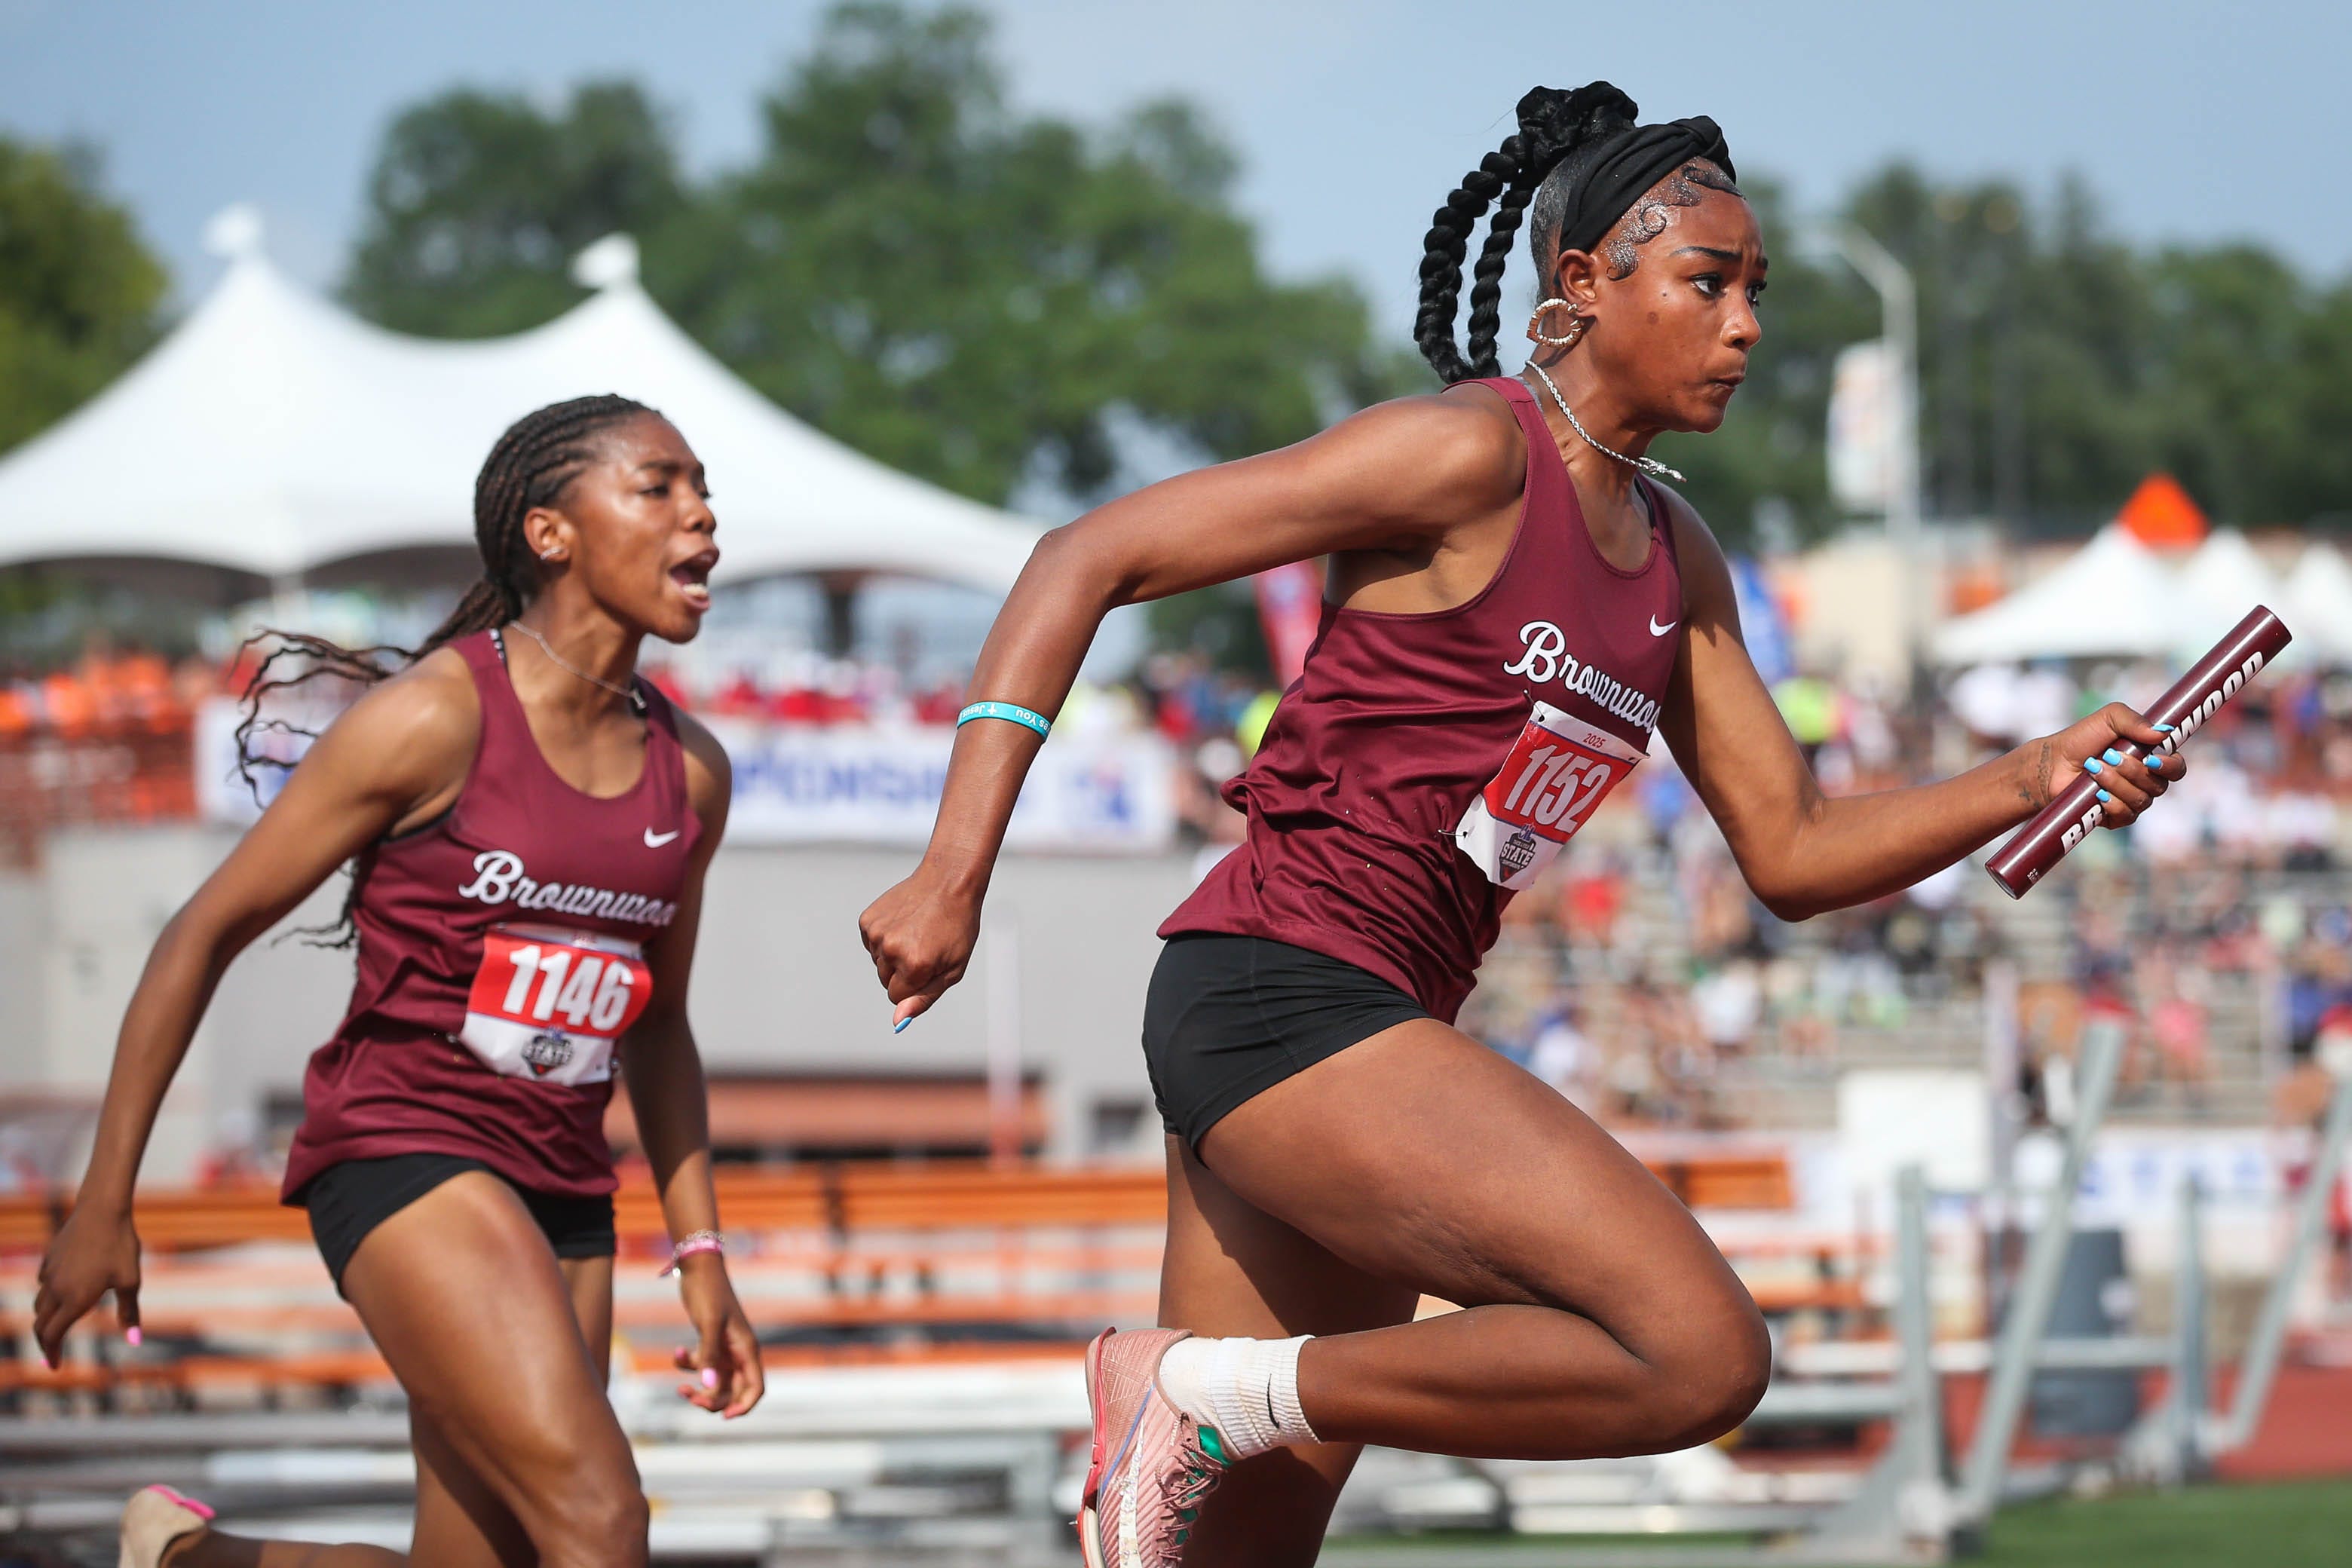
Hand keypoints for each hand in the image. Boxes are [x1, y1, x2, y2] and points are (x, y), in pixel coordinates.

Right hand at [33, 1204, 142, 1367]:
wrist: (102, 1210)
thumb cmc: (121, 1246)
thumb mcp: (130, 1280)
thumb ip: (129, 1312)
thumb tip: (134, 1341)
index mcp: (74, 1300)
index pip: (52, 1336)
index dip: (52, 1354)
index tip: (56, 1366)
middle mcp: (56, 1289)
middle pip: (40, 1324)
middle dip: (46, 1342)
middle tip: (54, 1353)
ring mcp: (49, 1273)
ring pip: (39, 1304)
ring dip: (46, 1320)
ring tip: (58, 1327)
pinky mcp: (48, 1259)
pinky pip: (43, 1284)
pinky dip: (48, 1296)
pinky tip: (62, 1293)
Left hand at [673, 1258, 762, 1418]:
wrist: (698, 1269)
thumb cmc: (709, 1293)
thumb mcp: (709, 1323)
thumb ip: (710, 1355)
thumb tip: (710, 1385)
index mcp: (747, 1349)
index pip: (756, 1388)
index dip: (744, 1406)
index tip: (725, 1417)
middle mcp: (739, 1352)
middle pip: (734, 1391)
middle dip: (714, 1401)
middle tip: (692, 1398)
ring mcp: (724, 1349)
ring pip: (716, 1382)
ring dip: (699, 1388)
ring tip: (680, 1388)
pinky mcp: (710, 1343)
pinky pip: (702, 1366)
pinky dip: (688, 1366)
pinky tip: (678, 1352)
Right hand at [857, 864, 981, 1027]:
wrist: (948, 881)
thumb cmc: (957, 926)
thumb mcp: (953, 969)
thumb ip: (923, 998)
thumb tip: (897, 1022)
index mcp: (914, 965)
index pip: (896, 997)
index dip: (914, 985)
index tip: (929, 966)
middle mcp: (890, 949)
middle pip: (885, 980)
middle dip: (903, 971)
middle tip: (926, 946)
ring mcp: (876, 932)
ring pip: (877, 961)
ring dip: (893, 954)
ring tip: (917, 931)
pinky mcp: (867, 919)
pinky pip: (871, 943)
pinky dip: (884, 938)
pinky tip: (904, 922)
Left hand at [2022, 702, 2185, 828]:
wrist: (2052, 763)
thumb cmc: (2081, 739)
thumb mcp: (2108, 719)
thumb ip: (2135, 721)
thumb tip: (2162, 734)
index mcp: (2150, 758)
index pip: (2176, 768)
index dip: (2171, 766)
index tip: (2153, 760)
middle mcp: (2145, 781)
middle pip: (2158, 785)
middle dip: (2133, 771)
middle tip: (2109, 756)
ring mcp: (2131, 800)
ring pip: (2141, 800)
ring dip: (2116, 783)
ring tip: (2093, 768)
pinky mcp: (2115, 817)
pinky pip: (2126, 815)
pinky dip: (2112, 802)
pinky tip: (2096, 793)